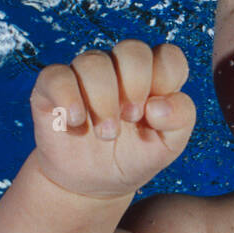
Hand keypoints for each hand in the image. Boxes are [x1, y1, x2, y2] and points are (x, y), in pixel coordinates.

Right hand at [29, 39, 196, 197]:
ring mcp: (85, 75)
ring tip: (107, 133)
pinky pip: (56, 76)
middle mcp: (119, 69)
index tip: (154, 113)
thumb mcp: (169, 146)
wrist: (93, 184)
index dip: (166, 78)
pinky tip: (76, 123)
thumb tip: (158, 105)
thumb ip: (180, 119)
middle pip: (132, 49)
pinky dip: (68, 99)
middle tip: (131, 118)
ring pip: (93, 61)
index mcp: (154, 76)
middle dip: (135, 84)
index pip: (168, 55)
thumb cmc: (135, 156)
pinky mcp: (53, 87)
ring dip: (103, 100)